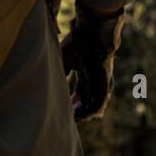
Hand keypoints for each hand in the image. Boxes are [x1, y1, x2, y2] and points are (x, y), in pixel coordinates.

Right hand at [61, 6, 120, 121]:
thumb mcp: (63, 60)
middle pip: (87, 102)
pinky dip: (86, 113)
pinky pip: (97, 106)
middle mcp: (95, 82)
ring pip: (93, 106)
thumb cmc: (77, 44)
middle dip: (76, 110)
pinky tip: (76, 116)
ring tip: (69, 119)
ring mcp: (101, 85)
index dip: (72, 101)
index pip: (81, 93)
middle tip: (65, 117)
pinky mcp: (104, 88)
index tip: (62, 106)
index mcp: (87, 73)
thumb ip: (61, 73)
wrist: (92, 36)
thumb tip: (52, 84)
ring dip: (81, 114)